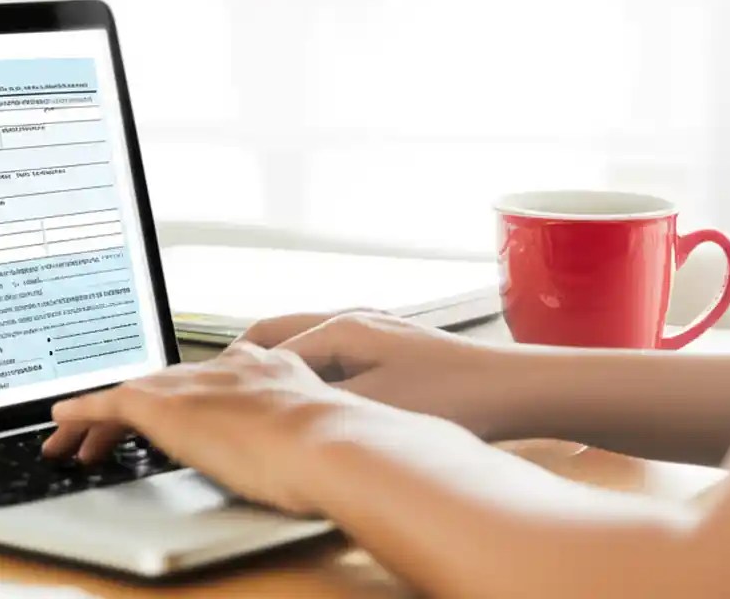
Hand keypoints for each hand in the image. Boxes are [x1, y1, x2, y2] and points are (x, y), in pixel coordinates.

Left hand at [42, 341, 376, 513]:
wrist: (330, 442)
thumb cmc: (341, 451)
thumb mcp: (328, 437)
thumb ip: (315, 439)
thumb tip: (323, 462)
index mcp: (271, 372)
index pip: (214, 381)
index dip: (191, 398)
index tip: (186, 413)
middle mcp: (229, 368)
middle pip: (168, 385)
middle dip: (139, 409)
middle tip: (113, 431)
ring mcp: (197, 383)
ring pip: (134, 394)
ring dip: (101, 419)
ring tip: (75, 442)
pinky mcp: (165, 404)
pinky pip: (109, 404)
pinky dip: (83, 413)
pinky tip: (62, 423)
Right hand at [239, 311, 513, 438]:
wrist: (516, 389)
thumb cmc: (455, 396)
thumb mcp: (374, 409)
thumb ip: (318, 405)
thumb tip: (272, 408)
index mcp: (341, 328)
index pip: (264, 345)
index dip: (236, 375)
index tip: (213, 400)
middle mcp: (353, 320)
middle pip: (279, 334)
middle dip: (248, 363)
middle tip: (223, 397)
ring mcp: (372, 332)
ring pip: (305, 345)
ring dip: (282, 369)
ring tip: (263, 404)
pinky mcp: (390, 350)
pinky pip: (332, 357)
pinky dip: (312, 376)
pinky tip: (316, 406)